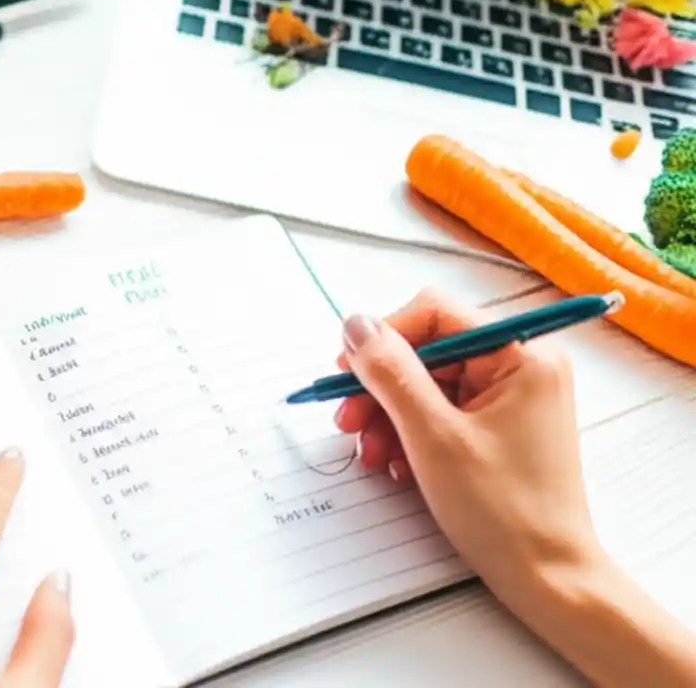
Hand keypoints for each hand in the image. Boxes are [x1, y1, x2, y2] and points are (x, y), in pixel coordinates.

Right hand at [332, 290, 599, 600]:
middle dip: (381, 387)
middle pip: (427, 351)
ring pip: (427, 385)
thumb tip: (356, 326)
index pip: (435, 314)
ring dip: (389, 416)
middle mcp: (521, 366)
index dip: (383, 338)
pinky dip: (410, 434)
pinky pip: (440, 412)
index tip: (346, 369)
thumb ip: (392, 374)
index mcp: (522, 355)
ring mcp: (511, 398)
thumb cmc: (504, 511)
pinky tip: (394, 465)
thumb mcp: (433, 437)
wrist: (546, 577)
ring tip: (369, 454)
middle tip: (346, 419)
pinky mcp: (498, 427)